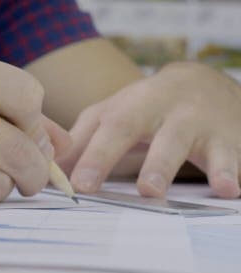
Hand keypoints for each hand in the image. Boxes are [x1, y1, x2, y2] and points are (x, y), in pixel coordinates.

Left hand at [62, 62, 240, 198]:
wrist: (207, 83)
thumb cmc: (148, 107)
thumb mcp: (112, 114)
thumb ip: (81, 141)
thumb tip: (49, 169)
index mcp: (131, 106)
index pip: (109, 128)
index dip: (93, 155)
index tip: (78, 184)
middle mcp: (163, 111)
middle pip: (140, 130)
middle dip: (118, 158)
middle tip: (100, 188)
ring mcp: (197, 125)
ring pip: (180, 142)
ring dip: (165, 167)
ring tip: (152, 190)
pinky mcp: (228, 141)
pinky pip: (231, 156)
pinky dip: (231, 172)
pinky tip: (228, 189)